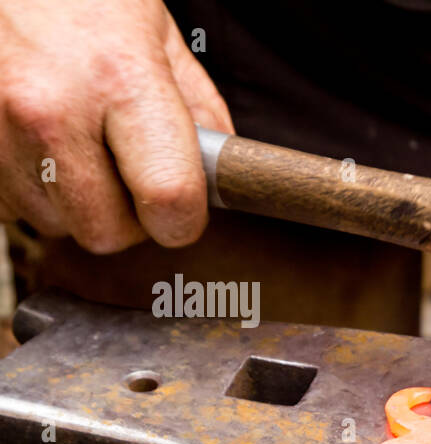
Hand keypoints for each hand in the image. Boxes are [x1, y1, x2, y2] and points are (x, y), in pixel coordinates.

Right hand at [0, 0, 232, 251]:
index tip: (182, 210)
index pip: (169, 197)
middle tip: (126, 175)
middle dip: (124, 218)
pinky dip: (29, 186)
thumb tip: (220, 179)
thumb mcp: (158, 35)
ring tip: (75, 142)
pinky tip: (37, 142)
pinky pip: (8, 205)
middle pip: (104, 232)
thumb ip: (198, 112)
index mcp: (120, 79)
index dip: (183, 219)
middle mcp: (50, 108)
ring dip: (71, 201)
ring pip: (52, 222)